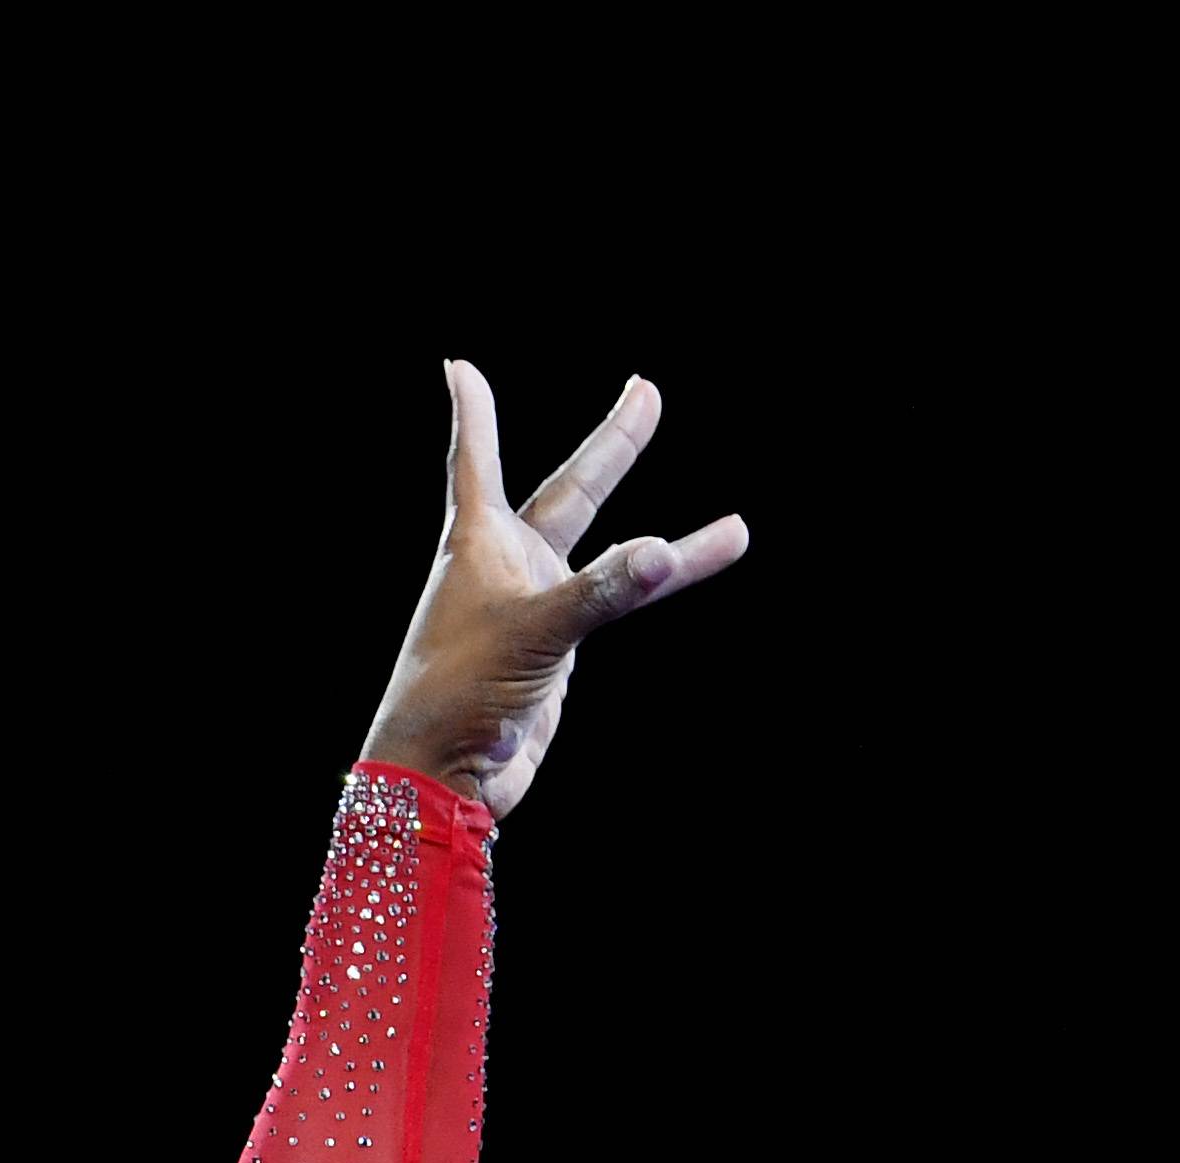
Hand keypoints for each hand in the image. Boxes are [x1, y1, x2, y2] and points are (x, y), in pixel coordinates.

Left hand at [357, 362, 748, 815]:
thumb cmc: (456, 694)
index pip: (474, 461)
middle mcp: (508, 565)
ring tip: (737, 526)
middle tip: (646, 391)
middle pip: (570, 491)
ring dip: (669, 540)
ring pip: (612, 555)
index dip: (472, 415)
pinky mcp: (558, 649)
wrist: (443, 775)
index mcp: (478, 544)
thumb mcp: (532, 633)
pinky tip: (701, 568)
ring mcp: (537, 606)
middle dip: (611, 446)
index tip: (458, 369)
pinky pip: (620, 604)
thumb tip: (664, 554)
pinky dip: (660, 586)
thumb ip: (599, 592)